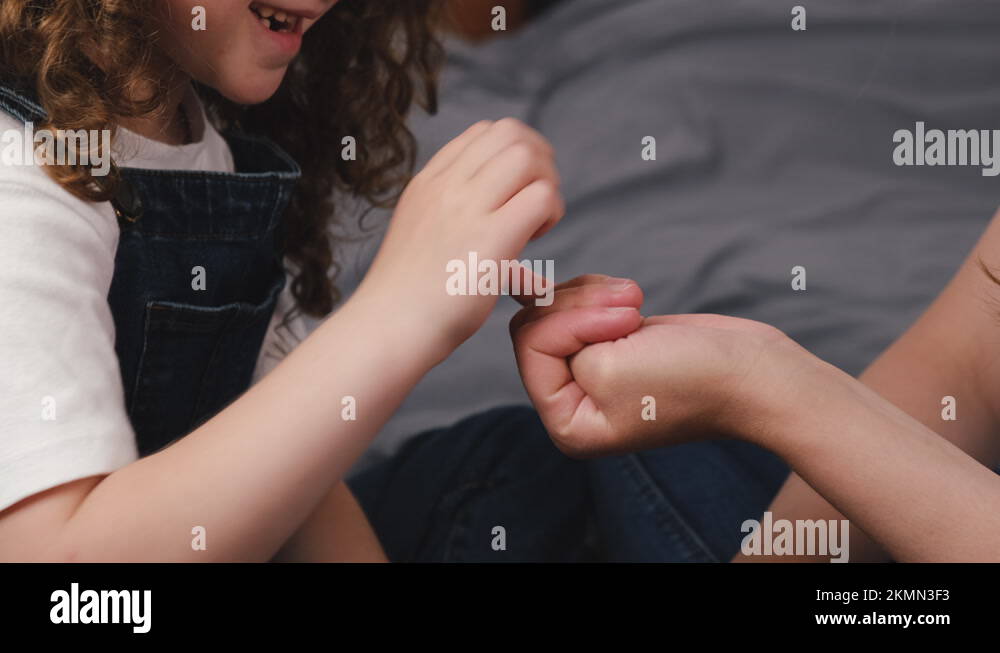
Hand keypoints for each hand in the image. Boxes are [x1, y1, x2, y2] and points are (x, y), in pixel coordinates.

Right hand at [356, 118, 563, 361]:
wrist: (386, 329)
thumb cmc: (407, 301)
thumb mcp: (421, 239)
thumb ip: (453, 222)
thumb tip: (503, 233)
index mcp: (428, 182)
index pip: (483, 132)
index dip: (512, 155)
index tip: (512, 194)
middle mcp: (447, 186)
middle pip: (511, 132)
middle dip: (538, 162)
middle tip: (534, 206)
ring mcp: (467, 209)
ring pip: (528, 156)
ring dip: (547, 185)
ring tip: (534, 224)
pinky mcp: (490, 238)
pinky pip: (541, 197)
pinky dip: (550, 213)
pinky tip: (532, 241)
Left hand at [511, 280, 801, 456]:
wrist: (753, 372)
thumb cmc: (687, 377)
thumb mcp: (603, 365)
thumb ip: (554, 336)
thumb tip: (533, 304)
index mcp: (566, 423)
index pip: (531, 346)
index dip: (571, 321)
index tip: (623, 325)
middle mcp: (574, 402)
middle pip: (540, 324)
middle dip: (581, 304)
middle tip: (631, 309)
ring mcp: (594, 373)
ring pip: (561, 308)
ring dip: (597, 295)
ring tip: (638, 303)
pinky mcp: (614, 346)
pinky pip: (584, 304)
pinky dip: (604, 293)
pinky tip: (637, 299)